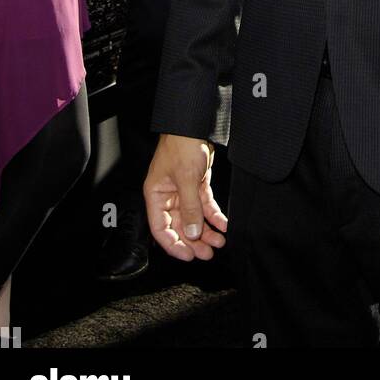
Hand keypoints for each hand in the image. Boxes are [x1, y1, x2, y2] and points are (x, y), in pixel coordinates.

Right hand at [145, 134, 227, 261]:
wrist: (195, 123)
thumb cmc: (181, 144)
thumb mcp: (186, 178)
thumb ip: (190, 208)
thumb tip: (193, 233)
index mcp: (156, 195)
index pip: (161, 228)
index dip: (174, 245)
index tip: (189, 256)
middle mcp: (168, 195)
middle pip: (179, 226)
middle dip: (194, 241)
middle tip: (208, 253)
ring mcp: (183, 190)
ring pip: (194, 218)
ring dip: (206, 231)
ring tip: (219, 241)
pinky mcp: (197, 184)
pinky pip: (205, 206)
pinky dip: (214, 216)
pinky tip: (223, 225)